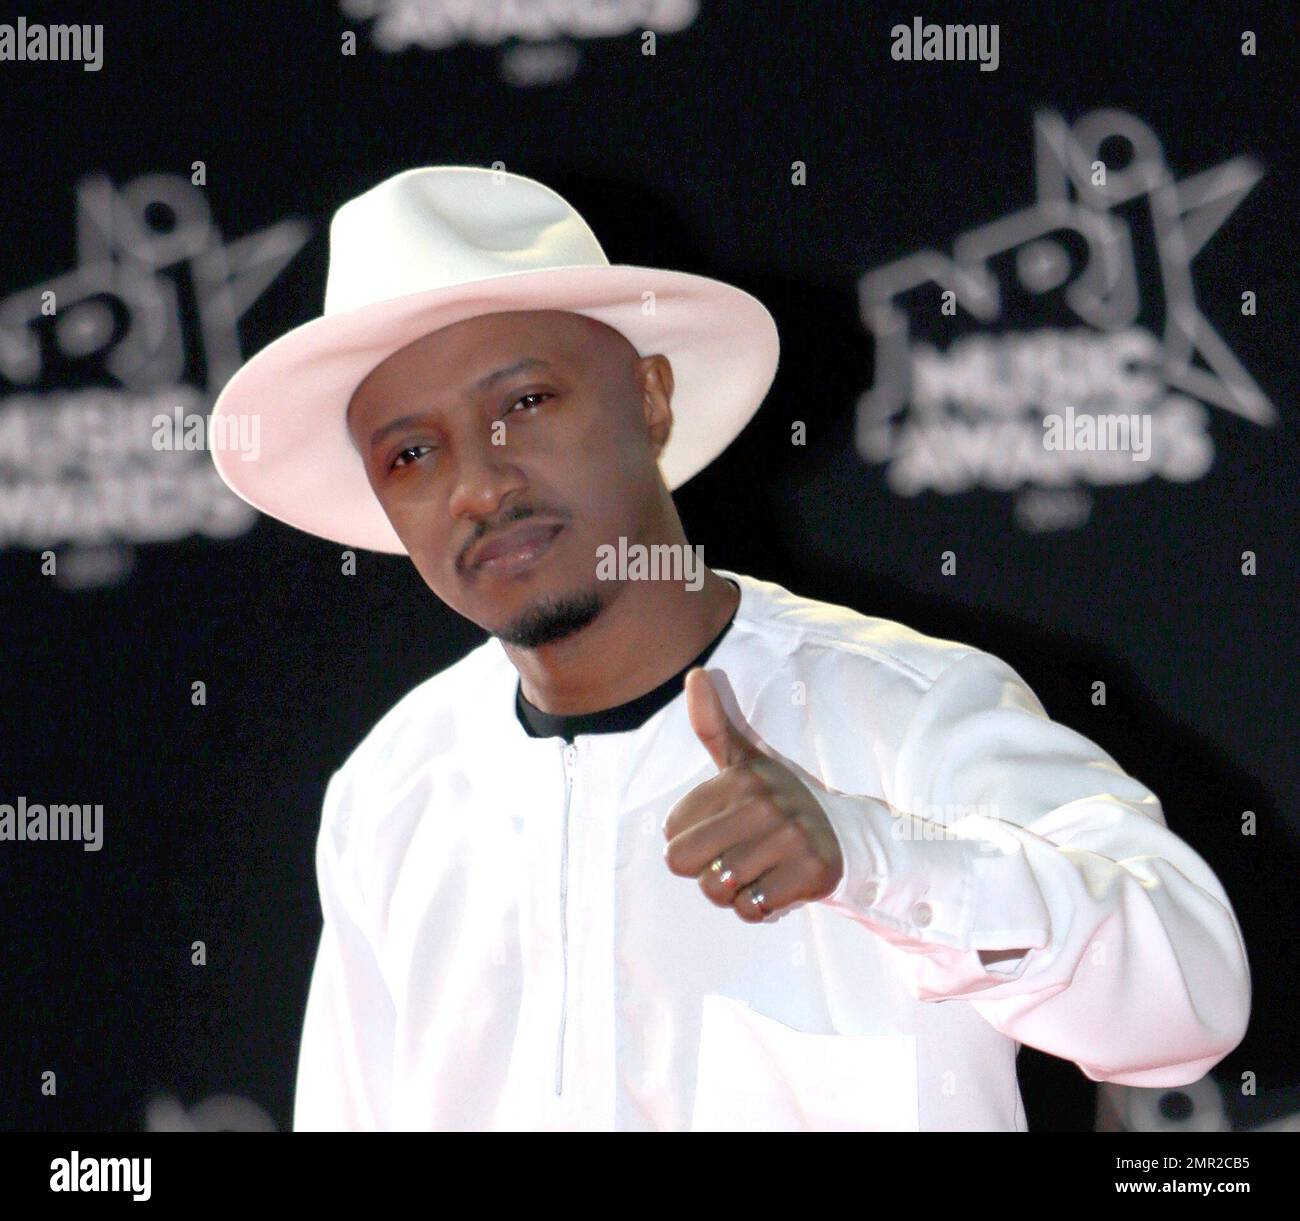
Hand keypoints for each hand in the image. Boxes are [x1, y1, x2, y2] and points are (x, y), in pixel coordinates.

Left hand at [662, 667, 844, 921]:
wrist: (846, 836)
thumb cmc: (779, 802)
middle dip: (703, 871)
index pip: (671, 833)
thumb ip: (713, 724)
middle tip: (734, 860)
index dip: (691, 842)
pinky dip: (758, 909)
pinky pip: (752, 910)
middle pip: (683, 862)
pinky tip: (776, 888)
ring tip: (757, 872)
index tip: (724, 831)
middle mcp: (765, 803)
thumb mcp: (745, 761)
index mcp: (741, 777)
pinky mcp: (813, 872)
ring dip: (732, 893)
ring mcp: (791, 837)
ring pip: (716, 889)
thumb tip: (696, 672)